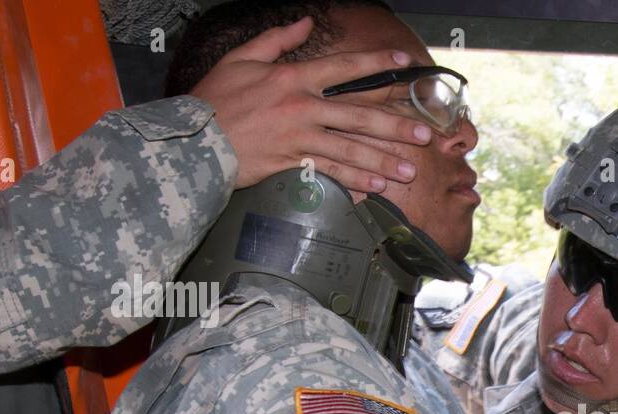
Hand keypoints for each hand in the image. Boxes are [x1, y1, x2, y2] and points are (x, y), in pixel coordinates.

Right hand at [190, 16, 434, 191]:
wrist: (193, 138)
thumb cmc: (214, 98)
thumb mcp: (241, 58)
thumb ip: (276, 39)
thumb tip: (304, 22)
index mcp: (293, 76)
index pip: (345, 67)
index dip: (377, 63)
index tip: (405, 63)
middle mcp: (301, 106)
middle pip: (358, 114)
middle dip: (394, 125)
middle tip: (424, 135)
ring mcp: (298, 137)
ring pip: (349, 148)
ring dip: (382, 159)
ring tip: (408, 169)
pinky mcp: (290, 163)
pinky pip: (330, 172)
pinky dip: (355, 181)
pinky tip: (377, 186)